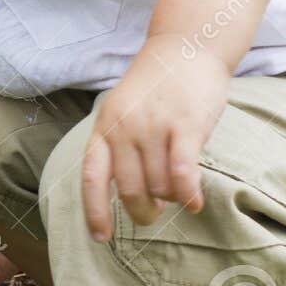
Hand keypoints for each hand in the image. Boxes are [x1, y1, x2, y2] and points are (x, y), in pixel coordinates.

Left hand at [80, 34, 229, 241]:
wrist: (184, 48)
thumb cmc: (154, 87)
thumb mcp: (123, 112)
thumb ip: (121, 147)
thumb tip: (131, 192)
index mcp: (104, 127)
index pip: (91, 177)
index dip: (94, 211)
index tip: (100, 237)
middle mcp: (124, 129)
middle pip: (129, 189)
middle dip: (141, 212)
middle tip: (151, 216)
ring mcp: (154, 127)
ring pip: (158, 186)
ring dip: (169, 199)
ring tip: (176, 195)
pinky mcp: (185, 126)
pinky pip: (183, 174)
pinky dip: (188, 194)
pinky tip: (193, 204)